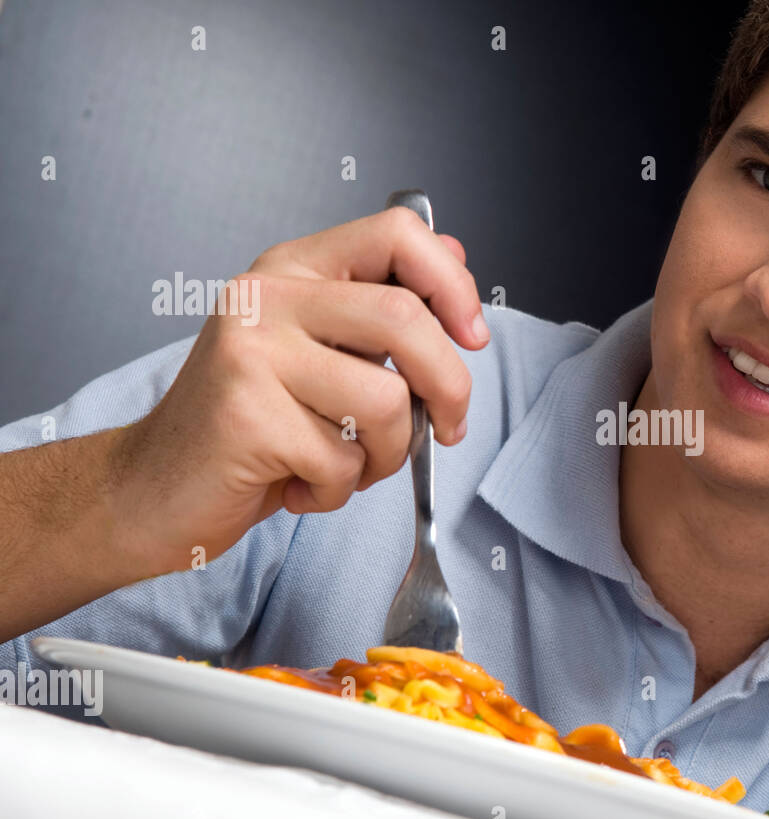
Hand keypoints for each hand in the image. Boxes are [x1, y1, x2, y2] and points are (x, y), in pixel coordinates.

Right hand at [107, 205, 486, 576]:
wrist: (154, 489)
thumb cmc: (249, 426)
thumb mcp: (321, 352)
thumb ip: (379, 305)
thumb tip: (453, 253)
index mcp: (294, 269)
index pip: (396, 233)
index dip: (453, 284)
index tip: (472, 336)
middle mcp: (267, 296)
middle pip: (405, 319)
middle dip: (449, 388)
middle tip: (446, 427)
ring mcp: (251, 352)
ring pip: (385, 402)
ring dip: (386, 456)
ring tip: (343, 464)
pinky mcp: (245, 415)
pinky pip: (343, 462)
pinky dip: (336, 492)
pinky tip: (296, 485)